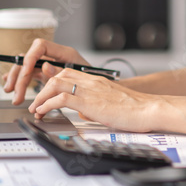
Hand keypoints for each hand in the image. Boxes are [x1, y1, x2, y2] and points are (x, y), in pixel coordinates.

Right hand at [3, 38, 90, 104]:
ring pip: (25, 67)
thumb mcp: (80, 76)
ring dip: (17, 81)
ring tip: (13, 95)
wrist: (100, 91)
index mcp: (63, 52)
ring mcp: (48, 65)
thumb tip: (45, 66)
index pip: (40, 46)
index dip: (30, 57)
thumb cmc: (94, 80)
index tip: (25, 72)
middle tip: (14, 92)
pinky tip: (11, 87)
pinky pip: (28, 75)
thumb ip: (61, 71)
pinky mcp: (45, 75)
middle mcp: (53, 56)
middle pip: (29, 59)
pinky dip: (19, 81)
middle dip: (19, 76)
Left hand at [28, 63, 160, 131]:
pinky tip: (44, 112)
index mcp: (98, 81)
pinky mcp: (89, 102)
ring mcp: (90, 90)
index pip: (70, 74)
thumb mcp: (111, 104)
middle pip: (59, 76)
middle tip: (37, 102)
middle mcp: (92, 82)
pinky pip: (61, 98)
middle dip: (43, 89)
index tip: (45, 91)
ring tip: (36, 108)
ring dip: (41, 96)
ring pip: (56, 84)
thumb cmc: (136, 110)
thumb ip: (95, 104)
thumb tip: (82, 111)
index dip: (53, 80)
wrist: (149, 109)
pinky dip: (48, 104)